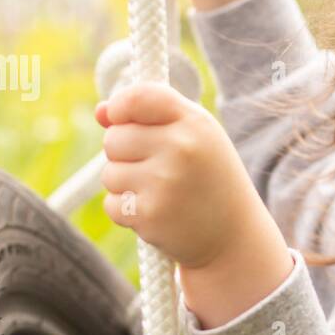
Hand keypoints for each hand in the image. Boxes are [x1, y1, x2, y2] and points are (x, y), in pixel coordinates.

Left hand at [95, 82, 251, 269]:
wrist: (234, 237)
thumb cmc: (210, 180)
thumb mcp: (195, 139)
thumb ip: (150, 118)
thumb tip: (101, 112)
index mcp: (195, 123)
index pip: (139, 97)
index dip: (120, 107)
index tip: (119, 119)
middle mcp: (181, 148)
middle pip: (114, 138)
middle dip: (124, 154)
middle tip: (154, 168)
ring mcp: (165, 183)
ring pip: (109, 173)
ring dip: (125, 185)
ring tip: (160, 193)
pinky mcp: (151, 216)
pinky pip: (113, 205)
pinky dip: (127, 212)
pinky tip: (157, 213)